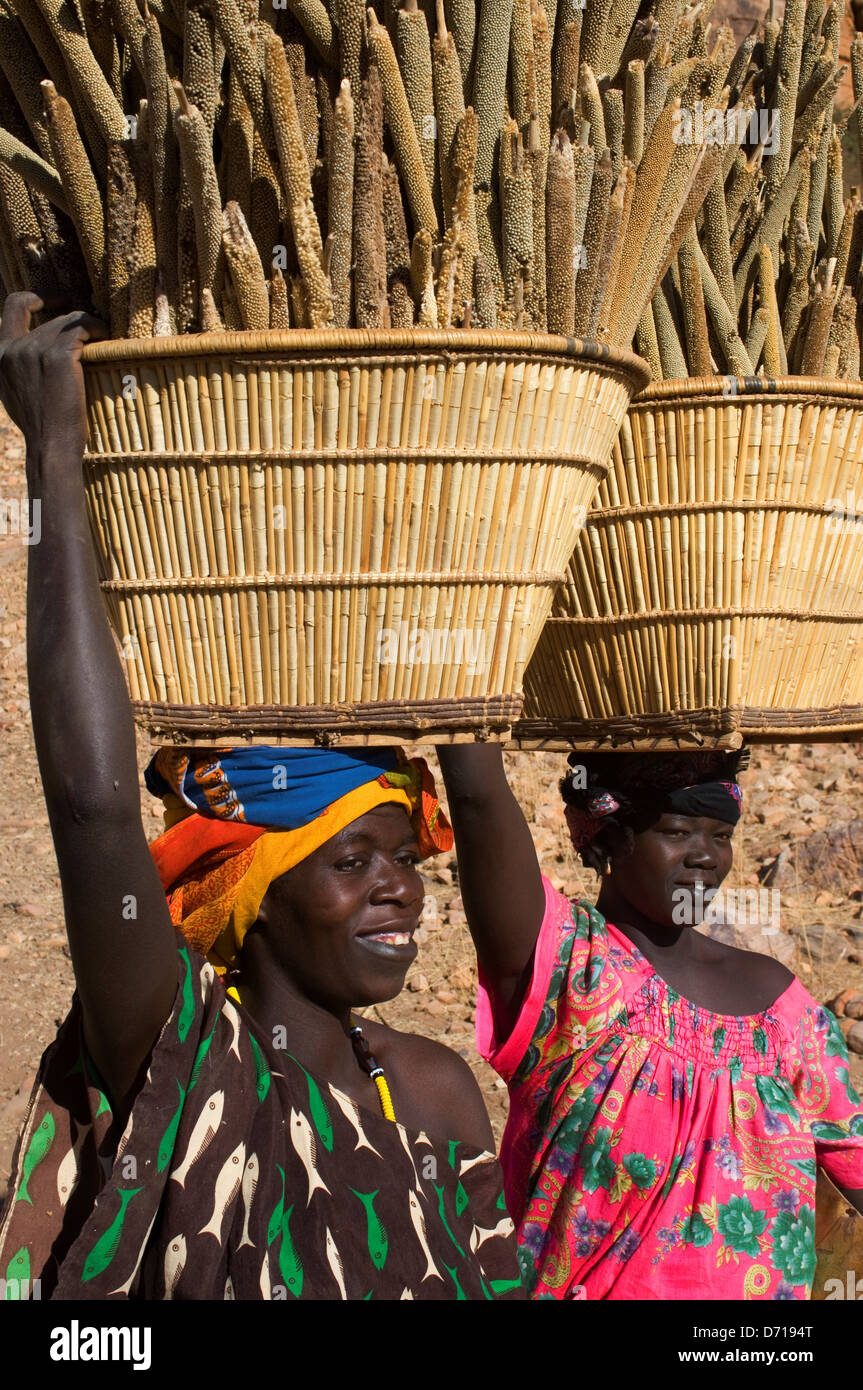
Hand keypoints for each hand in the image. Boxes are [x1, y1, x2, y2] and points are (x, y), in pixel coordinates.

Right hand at [0, 293, 106, 458]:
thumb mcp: (17, 392)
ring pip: (70, 321)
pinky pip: (83, 327)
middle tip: (96, 337)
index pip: (14, 306)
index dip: (38, 297)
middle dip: (76, 327)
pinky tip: (106, 339)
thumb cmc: (43, 427)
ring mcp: (33, 349)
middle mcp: (12, 348)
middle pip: (52, 320)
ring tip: (103, 341)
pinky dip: (97, 329)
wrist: (51, 446)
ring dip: (90, 329)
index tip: (59, 300)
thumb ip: (20, 368)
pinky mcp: (57, 355)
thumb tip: (36, 355)